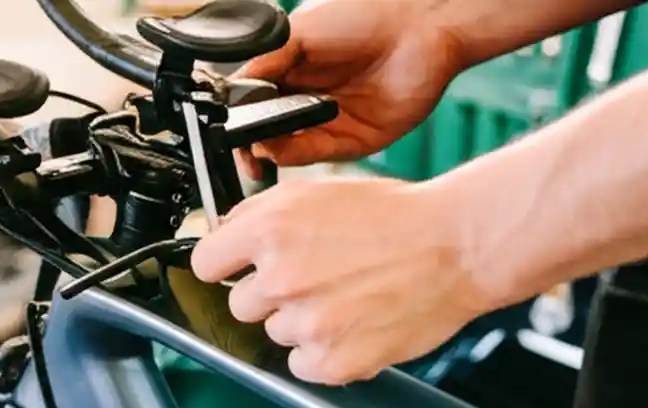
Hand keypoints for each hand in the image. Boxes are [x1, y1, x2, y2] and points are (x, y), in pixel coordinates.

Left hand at [189, 177, 492, 384]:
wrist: (456, 246)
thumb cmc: (395, 217)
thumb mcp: (317, 191)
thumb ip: (259, 215)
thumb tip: (223, 235)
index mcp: (270, 229)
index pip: (205, 263)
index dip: (224, 266)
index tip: (237, 269)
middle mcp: (281, 277)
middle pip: (240, 305)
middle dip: (269, 296)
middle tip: (314, 279)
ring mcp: (306, 323)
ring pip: (275, 334)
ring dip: (300, 323)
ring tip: (344, 298)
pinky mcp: (331, 360)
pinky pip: (301, 366)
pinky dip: (322, 353)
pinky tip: (351, 325)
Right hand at [237, 0, 464, 172]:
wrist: (421, 26)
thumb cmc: (365, 15)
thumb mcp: (300, 33)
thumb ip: (266, 61)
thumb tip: (233, 87)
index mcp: (293, 73)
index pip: (256, 104)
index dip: (239, 116)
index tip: (225, 123)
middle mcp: (310, 100)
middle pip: (269, 132)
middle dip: (250, 141)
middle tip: (240, 142)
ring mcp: (332, 122)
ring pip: (290, 148)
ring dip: (269, 149)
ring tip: (258, 143)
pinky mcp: (355, 140)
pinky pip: (318, 153)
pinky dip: (295, 154)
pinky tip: (279, 147)